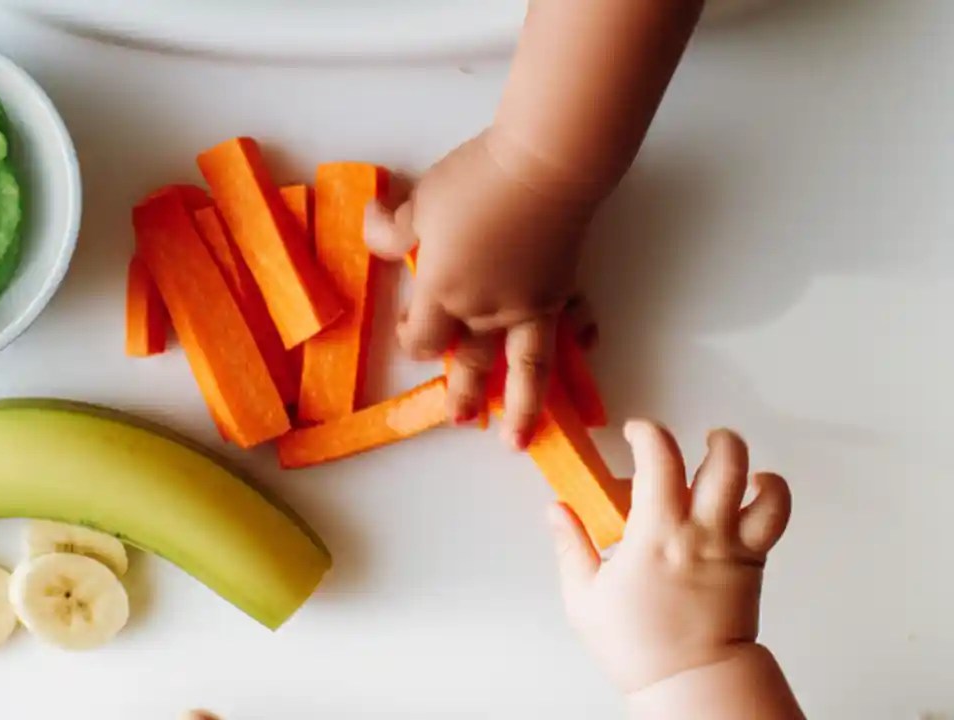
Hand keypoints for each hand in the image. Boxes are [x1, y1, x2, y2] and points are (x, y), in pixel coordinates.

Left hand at [365, 127, 593, 448]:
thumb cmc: (475, 181)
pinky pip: (572, 324)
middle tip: (459, 422)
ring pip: (526, 367)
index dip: (411, 338)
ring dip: (522, 407)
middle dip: (462, 395)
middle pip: (469, 364)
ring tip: (518, 439)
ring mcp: (531, 306)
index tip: (408, 326)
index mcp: (444, 293)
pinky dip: (579, 338)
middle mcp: (487, 312)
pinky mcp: (564, 289)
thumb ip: (392, 229)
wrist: (546, 165)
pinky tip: (583, 347)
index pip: (422, 339)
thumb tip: (373, 229)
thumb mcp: (420, 203)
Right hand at [548, 420, 792, 693]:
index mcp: (655, 534)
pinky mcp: (753, 563)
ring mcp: (733, 545)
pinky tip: (753, 492)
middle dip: (710, 439)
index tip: (636, 432)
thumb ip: (571, 546)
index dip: (648, 433)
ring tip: (724, 458)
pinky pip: (775, 517)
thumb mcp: (584, 597)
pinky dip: (771, 495)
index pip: (660, 458)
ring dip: (745, 463)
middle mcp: (701, 531)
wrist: (690, 681)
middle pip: (724, 459)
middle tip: (693, 443)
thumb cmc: (638, 646)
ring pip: (760, 484)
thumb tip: (556, 511)